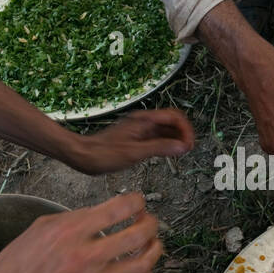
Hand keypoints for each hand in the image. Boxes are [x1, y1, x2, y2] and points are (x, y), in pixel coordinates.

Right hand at [0, 192, 161, 272]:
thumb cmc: (17, 264)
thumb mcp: (41, 227)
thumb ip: (75, 218)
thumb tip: (102, 214)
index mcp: (71, 230)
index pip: (120, 208)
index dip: (137, 201)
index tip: (139, 202)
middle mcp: (86, 255)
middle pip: (139, 234)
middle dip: (151, 223)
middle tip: (148, 221)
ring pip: (143, 263)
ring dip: (155, 250)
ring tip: (153, 244)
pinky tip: (142, 272)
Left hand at [69, 109, 194, 174]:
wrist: (84, 155)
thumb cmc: (104, 154)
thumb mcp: (135, 152)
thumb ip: (160, 148)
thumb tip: (182, 146)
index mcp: (143, 120)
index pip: (174, 117)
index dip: (185, 129)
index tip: (189, 144)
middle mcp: (143, 122)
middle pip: (171, 122)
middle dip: (183, 133)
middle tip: (188, 149)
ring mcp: (139, 129)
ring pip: (165, 130)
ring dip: (175, 139)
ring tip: (181, 152)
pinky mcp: (136, 138)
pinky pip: (156, 137)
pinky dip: (166, 143)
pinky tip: (168, 153)